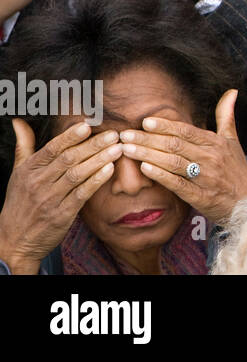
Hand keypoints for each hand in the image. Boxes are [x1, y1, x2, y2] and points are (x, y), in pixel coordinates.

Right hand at [0, 120, 122, 273]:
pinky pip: (81, 194)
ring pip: (77, 174)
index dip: (70, 136)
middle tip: (113, 134)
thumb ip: (23, 146)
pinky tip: (110, 169)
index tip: (88, 124)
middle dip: (93, 145)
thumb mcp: (17, 173)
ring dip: (99, 160)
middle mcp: (38, 183)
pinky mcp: (62, 214)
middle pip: (69, 159)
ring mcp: (50, 199)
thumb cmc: (20, 202)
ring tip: (118, 148)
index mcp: (29, 170)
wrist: (14, 240)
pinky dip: (96, 181)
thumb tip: (18, 121)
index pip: (52, 149)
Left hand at [119, 90, 246, 225]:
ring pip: (173, 162)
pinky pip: (177, 184)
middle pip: (175, 145)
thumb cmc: (237, 170)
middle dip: (147, 139)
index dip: (165, 126)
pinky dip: (161, 175)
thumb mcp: (233, 140)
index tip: (145, 121)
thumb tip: (232, 91)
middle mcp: (211, 157)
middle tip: (125, 135)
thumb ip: (227, 115)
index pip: (186, 131)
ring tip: (127, 149)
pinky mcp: (200, 196)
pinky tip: (144, 169)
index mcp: (216, 142)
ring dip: (148, 155)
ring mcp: (205, 177)